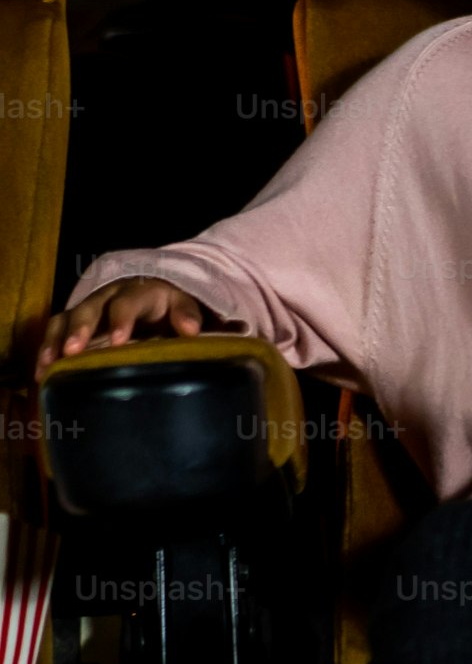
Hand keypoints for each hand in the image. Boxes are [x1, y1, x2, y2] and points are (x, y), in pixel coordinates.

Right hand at [37, 276, 215, 374]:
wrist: (160, 292)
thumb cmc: (180, 309)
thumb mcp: (197, 309)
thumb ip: (207, 319)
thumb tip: (236, 330)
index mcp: (148, 293)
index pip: (133, 302)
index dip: (125, 320)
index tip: (120, 342)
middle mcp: (115, 296)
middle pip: (96, 307)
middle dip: (86, 328)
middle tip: (77, 350)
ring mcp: (94, 306)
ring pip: (72, 316)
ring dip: (62, 339)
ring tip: (53, 363)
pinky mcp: (78, 319)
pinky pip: (58, 329)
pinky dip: (49, 346)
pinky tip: (43, 371)